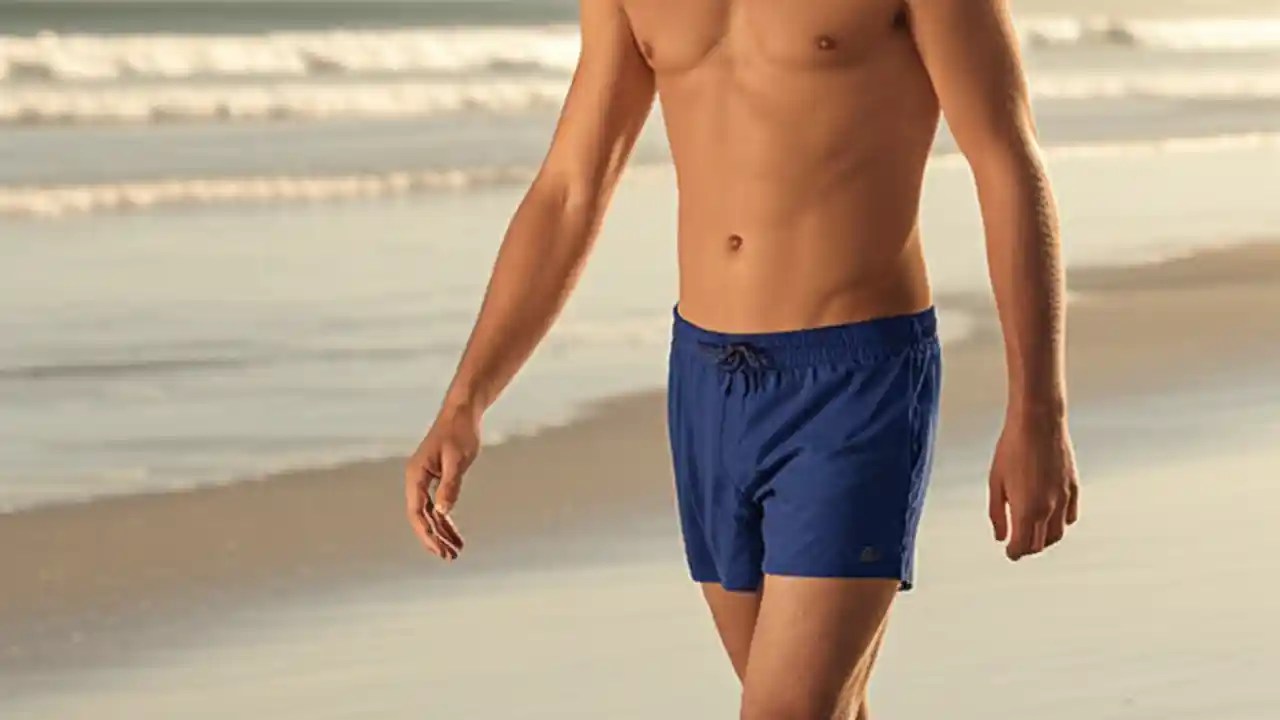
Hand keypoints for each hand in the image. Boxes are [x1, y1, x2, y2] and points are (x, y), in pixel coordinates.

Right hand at [404, 403, 479, 560]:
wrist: (462, 412)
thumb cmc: (460, 433)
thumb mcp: (458, 460)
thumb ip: (451, 485)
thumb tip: (443, 512)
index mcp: (416, 475)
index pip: (417, 512)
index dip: (428, 534)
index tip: (441, 550)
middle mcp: (416, 479)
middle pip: (421, 517)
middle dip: (434, 538)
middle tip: (450, 557)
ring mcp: (424, 479)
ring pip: (429, 513)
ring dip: (441, 532)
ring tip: (455, 551)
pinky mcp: (434, 478)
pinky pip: (436, 505)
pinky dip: (445, 519)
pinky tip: (454, 533)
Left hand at [988, 408, 1079, 559]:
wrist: (1038, 422)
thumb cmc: (1012, 448)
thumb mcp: (996, 481)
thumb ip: (997, 513)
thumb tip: (1000, 537)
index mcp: (1027, 509)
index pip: (1023, 545)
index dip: (1014, 552)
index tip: (1009, 552)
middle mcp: (1049, 508)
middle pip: (1041, 543)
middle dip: (1028, 547)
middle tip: (1017, 545)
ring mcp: (1065, 498)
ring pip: (1058, 533)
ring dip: (1045, 538)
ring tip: (1033, 533)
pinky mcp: (1074, 486)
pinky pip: (1071, 515)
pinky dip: (1061, 523)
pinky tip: (1052, 518)